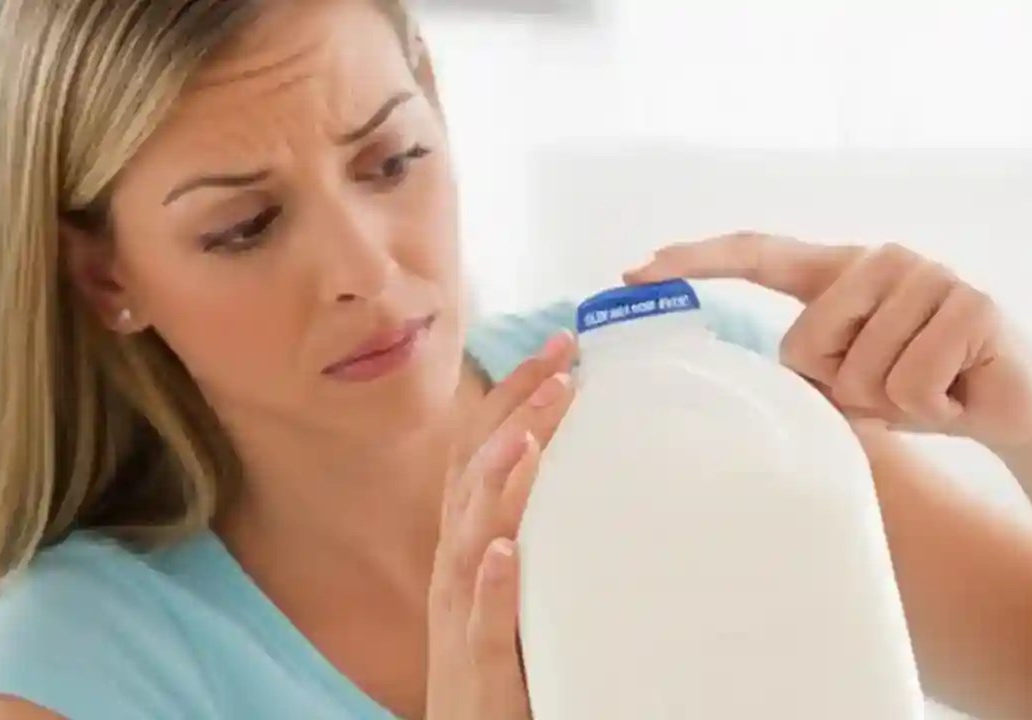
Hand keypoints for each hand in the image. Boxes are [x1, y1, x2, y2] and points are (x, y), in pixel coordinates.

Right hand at [426, 331, 576, 718]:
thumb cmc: (496, 649)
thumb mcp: (509, 573)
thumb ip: (532, 523)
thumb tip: (573, 463)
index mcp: (467, 538)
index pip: (484, 449)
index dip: (514, 396)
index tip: (558, 351)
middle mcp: (458, 563)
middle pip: (477, 471)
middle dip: (516, 413)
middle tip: (563, 362)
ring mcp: (463, 611)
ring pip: (472, 534)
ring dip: (498, 480)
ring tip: (531, 434)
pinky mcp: (480, 663)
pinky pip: (483, 620)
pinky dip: (493, 582)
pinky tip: (505, 550)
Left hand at [625, 232, 1031, 451]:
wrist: (1008, 405)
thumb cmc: (913, 388)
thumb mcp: (844, 381)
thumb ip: (802, 369)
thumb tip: (748, 385)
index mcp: (837, 271)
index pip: (758, 254)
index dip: (696, 262)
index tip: (636, 271)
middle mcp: (878, 259)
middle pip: (805, 344)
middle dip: (840, 388)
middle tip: (887, 389)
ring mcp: (927, 274)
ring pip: (861, 372)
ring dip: (891, 403)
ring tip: (926, 387)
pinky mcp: (971, 303)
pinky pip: (911, 383)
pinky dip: (929, 408)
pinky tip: (955, 391)